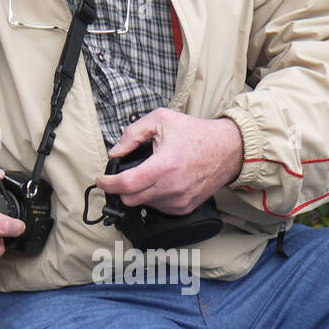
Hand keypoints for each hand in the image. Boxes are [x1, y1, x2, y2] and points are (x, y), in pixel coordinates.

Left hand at [95, 109, 243, 213]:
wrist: (228, 149)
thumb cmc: (196, 133)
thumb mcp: (161, 119)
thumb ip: (133, 134)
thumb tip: (115, 152)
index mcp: (163, 166)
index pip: (126, 184)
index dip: (108, 184)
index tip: (101, 180)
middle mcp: (171, 187)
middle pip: (130, 199)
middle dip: (121, 188)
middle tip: (122, 176)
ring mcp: (179, 200)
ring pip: (144, 205)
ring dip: (139, 192)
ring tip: (148, 175)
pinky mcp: (185, 208)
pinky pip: (159, 208)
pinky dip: (153, 198)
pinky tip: (161, 183)